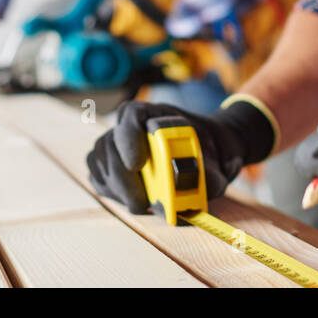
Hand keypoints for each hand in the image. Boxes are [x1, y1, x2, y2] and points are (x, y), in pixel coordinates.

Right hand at [86, 98, 274, 212]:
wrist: (202, 155)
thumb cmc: (207, 154)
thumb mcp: (218, 162)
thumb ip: (211, 178)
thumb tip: (197, 197)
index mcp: (154, 113)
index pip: (132, 115)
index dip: (129, 138)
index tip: (137, 164)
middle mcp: (128, 124)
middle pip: (112, 144)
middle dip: (124, 179)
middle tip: (142, 204)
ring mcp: (113, 143)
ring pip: (102, 163)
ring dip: (120, 189)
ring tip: (143, 205)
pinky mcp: (105, 164)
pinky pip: (99, 177)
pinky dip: (113, 192)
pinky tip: (133, 200)